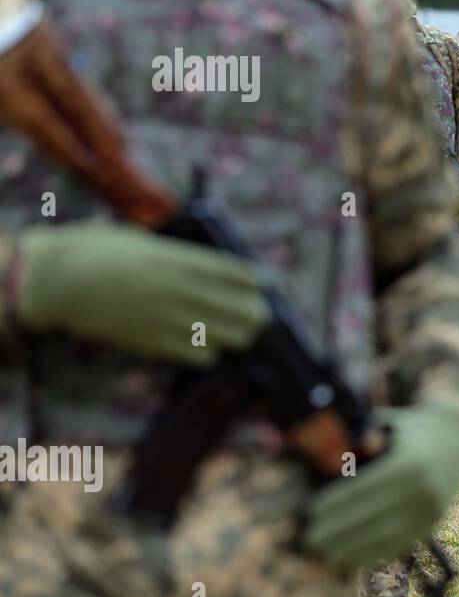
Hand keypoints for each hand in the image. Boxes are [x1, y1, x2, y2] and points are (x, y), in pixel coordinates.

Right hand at [15, 222, 267, 366]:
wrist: (57, 283)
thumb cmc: (96, 252)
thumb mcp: (145, 240)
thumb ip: (179, 256)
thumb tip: (207, 267)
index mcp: (184, 261)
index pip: (241, 275)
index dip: (258, 282)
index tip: (263, 286)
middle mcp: (186, 291)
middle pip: (247, 310)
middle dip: (256, 313)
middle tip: (255, 313)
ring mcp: (173, 320)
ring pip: (231, 337)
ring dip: (236, 335)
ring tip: (234, 331)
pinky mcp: (156, 345)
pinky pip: (201, 356)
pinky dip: (208, 351)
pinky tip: (203, 345)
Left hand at [303, 399, 458, 569]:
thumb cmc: (410, 429)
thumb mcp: (386, 426)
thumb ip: (357, 443)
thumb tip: (320, 460)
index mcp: (409, 462)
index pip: (364, 488)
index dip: (335, 503)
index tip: (309, 512)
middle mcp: (423, 488)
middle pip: (372, 515)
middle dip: (337, 530)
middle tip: (309, 538)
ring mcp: (431, 509)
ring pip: (384, 535)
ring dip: (352, 547)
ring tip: (325, 552)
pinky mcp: (433, 523)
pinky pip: (399, 544)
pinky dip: (372, 553)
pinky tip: (349, 557)